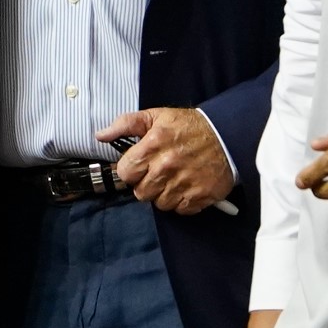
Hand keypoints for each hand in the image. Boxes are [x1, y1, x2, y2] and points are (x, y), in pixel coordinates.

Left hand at [98, 108, 235, 214]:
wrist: (226, 135)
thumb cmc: (188, 126)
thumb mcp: (156, 116)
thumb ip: (125, 124)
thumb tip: (100, 135)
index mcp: (153, 144)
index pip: (125, 173)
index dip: (130, 171)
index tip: (138, 166)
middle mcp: (167, 165)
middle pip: (140, 192)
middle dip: (146, 184)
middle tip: (157, 173)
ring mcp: (184, 183)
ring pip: (159, 203)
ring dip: (163, 194)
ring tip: (173, 179)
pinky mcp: (200, 196)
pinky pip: (179, 210)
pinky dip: (181, 202)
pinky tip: (186, 187)